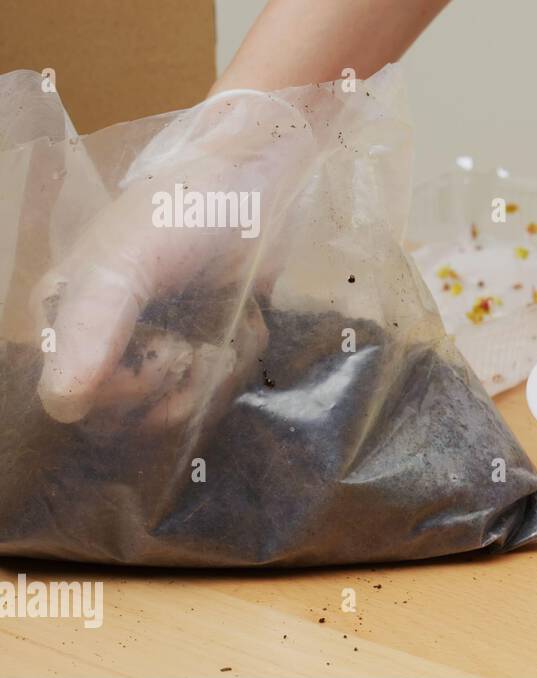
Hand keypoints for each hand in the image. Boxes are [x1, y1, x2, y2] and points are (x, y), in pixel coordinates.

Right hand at [31, 90, 313, 426]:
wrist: (260, 181)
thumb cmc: (186, 207)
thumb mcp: (128, 258)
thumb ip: (93, 326)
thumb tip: (62, 405)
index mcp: (64, 319)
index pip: (77, 405)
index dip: (129, 392)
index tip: (170, 351)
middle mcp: (102, 345)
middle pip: (128, 423)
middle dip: (180, 387)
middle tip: (203, 344)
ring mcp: (155, 353)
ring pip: (176, 416)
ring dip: (215, 376)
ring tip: (227, 331)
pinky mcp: (202, 355)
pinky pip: (214, 396)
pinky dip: (238, 364)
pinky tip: (244, 327)